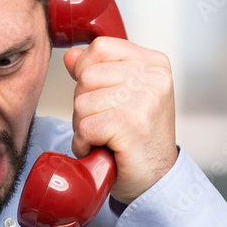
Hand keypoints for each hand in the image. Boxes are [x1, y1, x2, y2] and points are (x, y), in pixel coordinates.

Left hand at [62, 37, 177, 204]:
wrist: (156, 179)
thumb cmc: (140, 140)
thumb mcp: (122, 96)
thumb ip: (97, 71)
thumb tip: (70, 56)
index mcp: (153, 63)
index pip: (100, 48)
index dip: (87, 73)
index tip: (102, 97)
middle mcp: (153, 77)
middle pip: (87, 76)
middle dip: (85, 105)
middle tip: (108, 124)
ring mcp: (144, 99)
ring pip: (81, 102)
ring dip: (84, 126)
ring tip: (107, 137)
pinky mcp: (131, 124)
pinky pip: (85, 127)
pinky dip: (85, 144)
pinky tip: (103, 149)